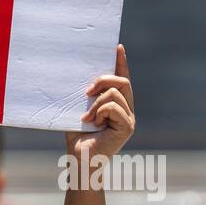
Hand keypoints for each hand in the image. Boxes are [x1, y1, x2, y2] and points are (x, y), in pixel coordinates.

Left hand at [65, 44, 134, 163]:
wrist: (79, 157)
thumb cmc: (76, 134)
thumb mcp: (79, 107)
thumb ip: (86, 94)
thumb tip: (78, 73)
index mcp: (115, 103)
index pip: (121, 78)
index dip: (120, 62)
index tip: (117, 47)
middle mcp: (126, 109)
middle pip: (122, 81)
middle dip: (103, 80)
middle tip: (87, 91)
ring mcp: (129, 118)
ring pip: (116, 93)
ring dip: (96, 102)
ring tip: (87, 117)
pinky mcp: (128, 127)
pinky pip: (114, 106)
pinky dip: (100, 111)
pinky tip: (92, 123)